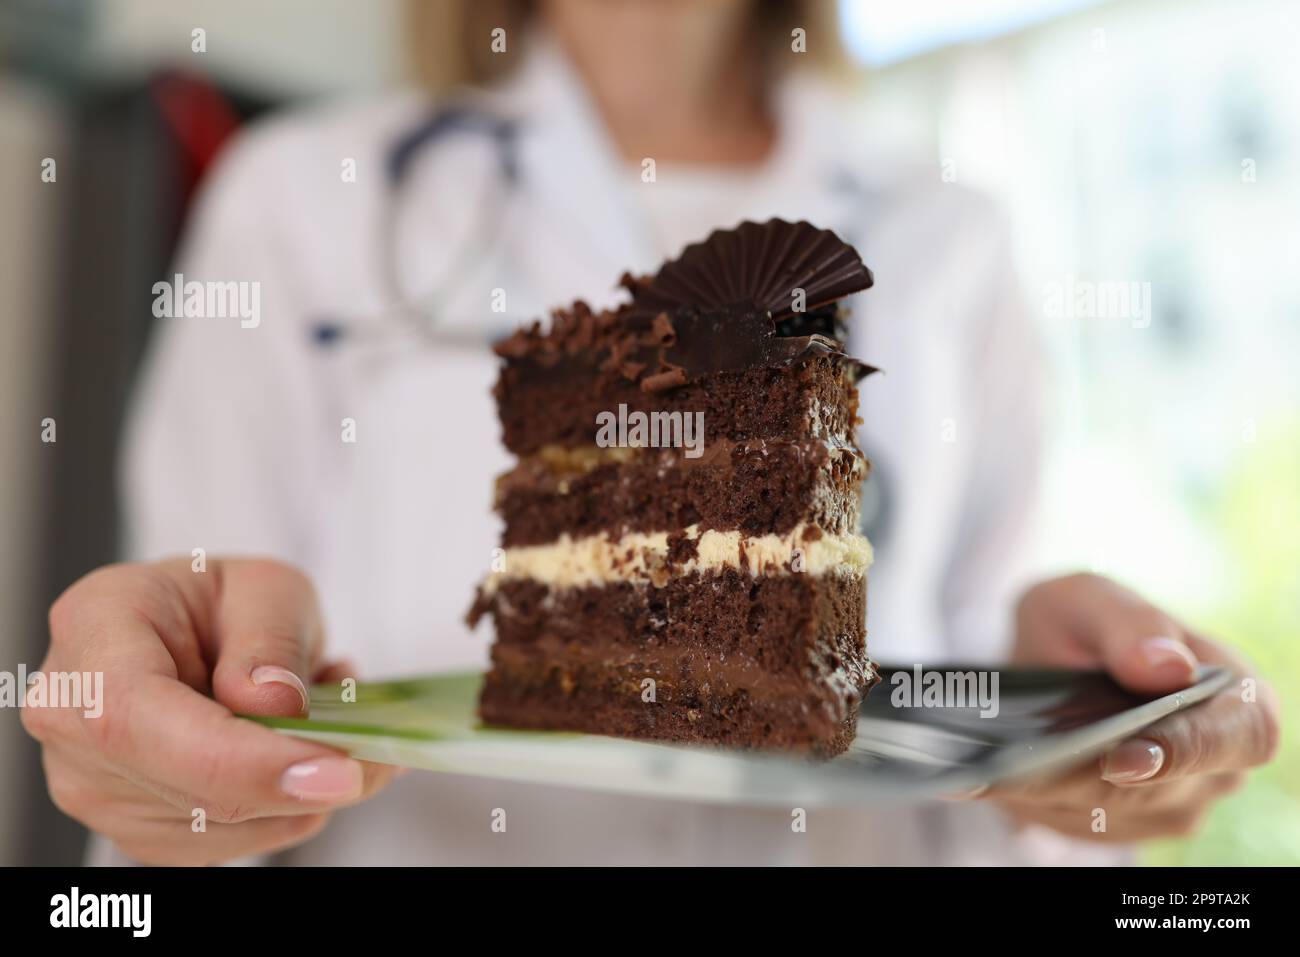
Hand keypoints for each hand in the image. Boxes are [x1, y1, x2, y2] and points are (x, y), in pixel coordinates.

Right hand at [21, 558, 394, 864]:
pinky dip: (286, 808)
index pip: (140, 718)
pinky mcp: (136, 828)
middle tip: (380, 751)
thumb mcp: (267, 585)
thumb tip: (273, 704)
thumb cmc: (222, 602)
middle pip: (186, 787)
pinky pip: (230, 845)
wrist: (196, 637)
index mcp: (93, 629)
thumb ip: (270, 636)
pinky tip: (299, 757)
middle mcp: (70, 716)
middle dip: (301, 780)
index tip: (336, 770)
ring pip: (219, 829)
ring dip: (302, 791)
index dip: (241, 758)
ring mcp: (92, 783)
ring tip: (328, 723)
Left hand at [984, 573, 1278, 841]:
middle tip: (1037, 766)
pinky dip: (1036, 800)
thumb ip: (1129, 622)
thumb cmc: (1076, 625)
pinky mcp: (1117, 824)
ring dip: (1057, 791)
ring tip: (1000, 769)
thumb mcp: (1087, 599)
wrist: (1035, 665)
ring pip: (1113, 813)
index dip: (1187, 749)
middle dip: (1095, 778)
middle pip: (1161, 788)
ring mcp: (1167, 802)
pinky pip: (1078, 822)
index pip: (1240, 736)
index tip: (1125, 753)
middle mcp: (1214, 762)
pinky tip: (997, 778)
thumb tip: (1169, 667)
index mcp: (1235, 696)